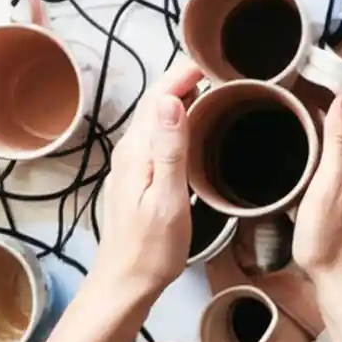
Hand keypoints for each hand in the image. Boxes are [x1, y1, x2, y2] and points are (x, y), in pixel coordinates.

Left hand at [94, 60, 201, 299]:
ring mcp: (130, 166)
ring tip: (207, 88)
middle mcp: (129, 153)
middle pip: (155, 105)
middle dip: (181, 80)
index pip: (159, 99)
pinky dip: (175, 123)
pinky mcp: (136, 178)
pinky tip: (190, 128)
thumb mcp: (167, 199)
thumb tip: (172, 101)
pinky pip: (156, 138)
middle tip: (215, 68)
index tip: (208, 59)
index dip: (181, 74)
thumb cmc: (152, 248)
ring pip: (155, 121)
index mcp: (137, 152)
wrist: (126, 282)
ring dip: (178, 100)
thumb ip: (170, 149)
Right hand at [292, 84, 341, 282]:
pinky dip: (315, 135)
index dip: (330, 75)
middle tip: (286, 71)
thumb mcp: (332, 180)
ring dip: (318, 110)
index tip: (301, 58)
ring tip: (286, 94)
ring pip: (339, 130)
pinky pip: (331, 150)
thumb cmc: (333, 239)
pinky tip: (295, 137)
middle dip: (321, 88)